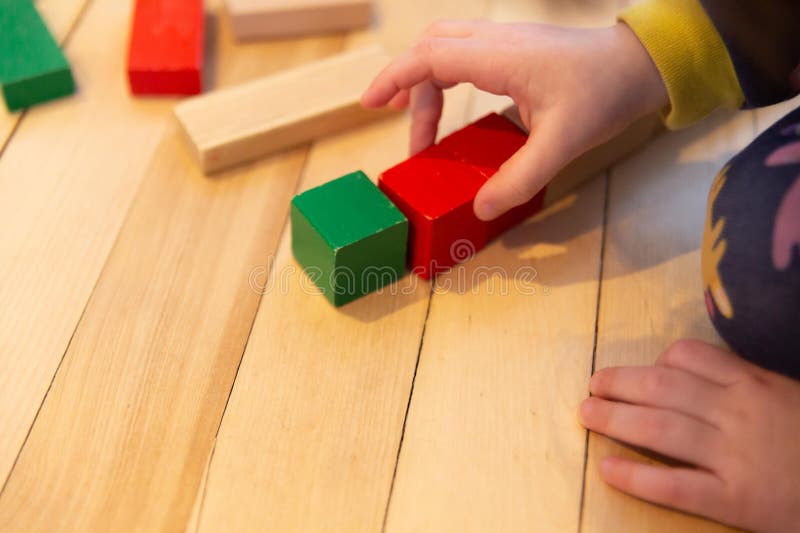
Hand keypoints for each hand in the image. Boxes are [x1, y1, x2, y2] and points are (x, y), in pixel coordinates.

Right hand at [361, 20, 667, 220]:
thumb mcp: (563, 143)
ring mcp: (506, 40)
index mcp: (501, 57)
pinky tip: (449, 104)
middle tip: (392, 120)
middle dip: (405, 83)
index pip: (431, 57)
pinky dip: (444, 76)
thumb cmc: (605, 94)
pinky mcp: (514, 49)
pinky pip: (464, 52)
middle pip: (431, 47)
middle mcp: (497, 41)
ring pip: (445, 46)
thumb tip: (481, 208)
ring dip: (424, 81)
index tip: (371, 104)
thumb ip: (520, 178)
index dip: (395, 78)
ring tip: (417, 123)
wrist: (640, 64)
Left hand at [580, 339, 799, 532]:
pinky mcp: (735, 501)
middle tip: (591, 386)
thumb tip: (682, 370)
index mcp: (753, 383)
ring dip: (614, 420)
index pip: (689, 357)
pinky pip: (675, 485)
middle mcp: (739, 413)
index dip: (653, 363)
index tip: (635, 373)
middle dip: (619, 384)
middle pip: (662, 389)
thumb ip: (741, 381)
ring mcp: (735, 457)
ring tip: (585, 415)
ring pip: (660, 430)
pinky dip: (637, 477)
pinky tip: (608, 468)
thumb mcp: (785, 394)